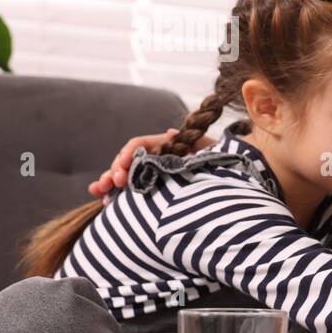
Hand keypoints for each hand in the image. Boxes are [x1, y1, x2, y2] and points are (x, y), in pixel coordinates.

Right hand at [87, 128, 214, 201]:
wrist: (232, 178)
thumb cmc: (224, 162)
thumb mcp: (213, 150)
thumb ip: (197, 141)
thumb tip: (171, 133)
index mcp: (167, 146)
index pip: (141, 144)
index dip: (129, 153)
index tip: (124, 165)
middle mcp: (155, 158)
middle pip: (128, 160)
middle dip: (116, 170)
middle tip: (112, 183)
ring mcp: (151, 173)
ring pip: (124, 174)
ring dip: (108, 181)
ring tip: (99, 190)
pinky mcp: (150, 188)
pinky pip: (129, 189)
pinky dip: (114, 194)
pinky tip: (102, 200)